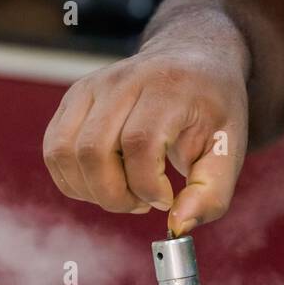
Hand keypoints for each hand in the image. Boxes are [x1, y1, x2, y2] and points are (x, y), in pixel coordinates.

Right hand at [42, 38, 248, 234]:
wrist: (191, 59)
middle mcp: (122, 80)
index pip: (139, 144)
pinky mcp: (73, 99)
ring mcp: (91, 87)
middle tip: (143, 203)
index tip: (166, 198)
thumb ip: (211, 194)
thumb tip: (178, 225)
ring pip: (65, 153)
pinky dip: (73, 180)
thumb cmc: (211, 110)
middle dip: (115, 196)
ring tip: (124, 192)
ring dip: (91, 191)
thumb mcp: (229, 151)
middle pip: (93, 151)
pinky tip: (105, 181)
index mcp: (167, 88)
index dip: (148, 186)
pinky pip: (54, 151)